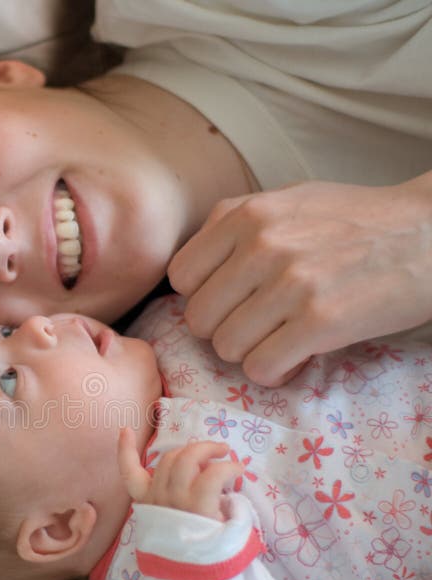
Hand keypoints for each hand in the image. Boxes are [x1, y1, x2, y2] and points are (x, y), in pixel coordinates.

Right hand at [117, 430, 243, 520]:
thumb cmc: (193, 551)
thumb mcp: (175, 525)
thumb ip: (175, 501)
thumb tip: (201, 472)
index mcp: (147, 505)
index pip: (128, 474)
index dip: (125, 450)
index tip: (124, 430)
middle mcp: (157, 500)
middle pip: (169, 458)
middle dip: (193, 448)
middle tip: (214, 451)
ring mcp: (175, 502)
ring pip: (188, 458)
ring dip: (208, 449)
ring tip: (225, 454)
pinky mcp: (197, 506)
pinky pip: (212, 473)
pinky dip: (227, 467)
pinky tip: (237, 471)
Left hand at [167, 174, 431, 385]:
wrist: (430, 233)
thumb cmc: (353, 221)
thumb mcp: (287, 202)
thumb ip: (233, 226)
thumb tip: (185, 270)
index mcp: (246, 214)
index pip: (179, 277)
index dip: (201, 295)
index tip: (230, 299)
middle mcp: (262, 246)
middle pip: (198, 320)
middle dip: (224, 329)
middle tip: (258, 324)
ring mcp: (291, 285)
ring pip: (226, 348)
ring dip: (251, 352)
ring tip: (281, 337)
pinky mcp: (321, 322)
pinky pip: (261, 368)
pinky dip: (276, 370)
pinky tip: (298, 354)